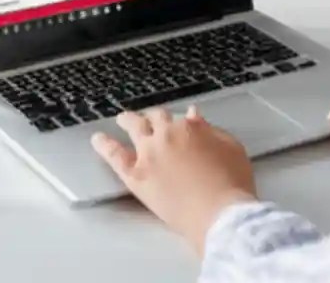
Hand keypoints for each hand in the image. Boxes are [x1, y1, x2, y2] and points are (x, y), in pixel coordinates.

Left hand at [92, 106, 257, 253]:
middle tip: (151, 118)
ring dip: (128, 120)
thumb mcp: (231, 148)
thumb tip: (196, 116)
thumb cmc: (231, 184)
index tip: (182, 122)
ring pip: (134, 128)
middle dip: (154, 117)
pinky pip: (114, 155)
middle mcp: (166, 135)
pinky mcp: (136, 176)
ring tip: (122, 118)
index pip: (181, 118)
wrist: (218, 213)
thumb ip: (211, 130)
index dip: (181, 121)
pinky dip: (104, 145)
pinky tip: (98, 139)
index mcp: (190, 127)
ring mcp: (149, 154)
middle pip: (156, 119)